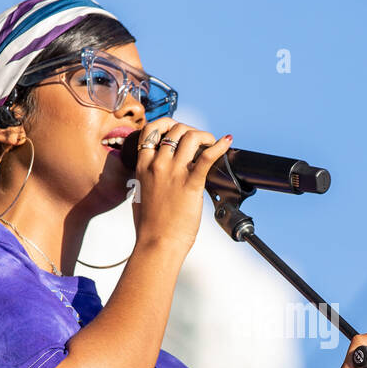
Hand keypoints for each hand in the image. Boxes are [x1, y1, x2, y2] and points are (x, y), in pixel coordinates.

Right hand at [131, 118, 232, 252]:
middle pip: (175, 129)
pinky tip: (226, 141)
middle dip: (190, 130)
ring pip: (190, 137)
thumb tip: (151, 177)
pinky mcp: (190, 184)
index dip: (167, 124)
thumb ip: (146, 180)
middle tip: (199, 141)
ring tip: (211, 142)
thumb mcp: (140, 195)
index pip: (151, 130)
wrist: (157, 243)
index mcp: (143, 166)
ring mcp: (174, 173)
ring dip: (204, 136)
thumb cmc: (149, 226)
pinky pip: (206, 157)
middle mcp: (157, 164)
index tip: (178, 130)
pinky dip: (219, 146)